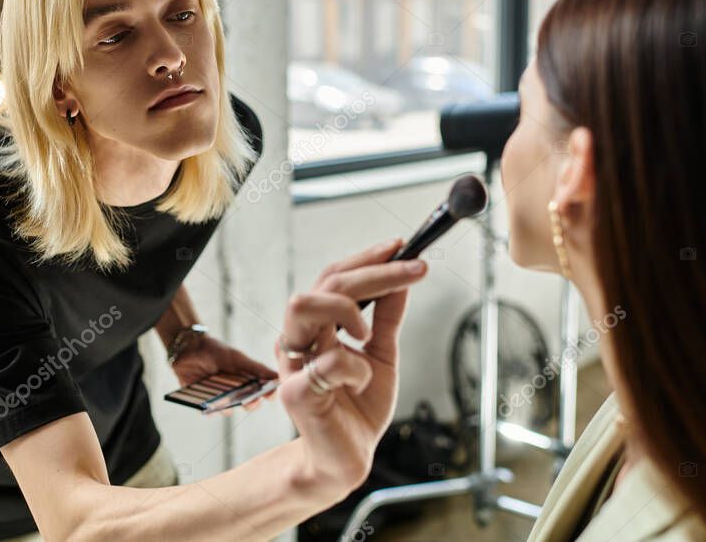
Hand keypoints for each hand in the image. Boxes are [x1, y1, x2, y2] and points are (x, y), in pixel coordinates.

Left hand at [170, 335, 277, 413]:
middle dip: (250, 404)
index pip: (258, 392)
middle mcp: (231, 392)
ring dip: (229, 408)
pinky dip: (209, 411)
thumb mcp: (237, 358)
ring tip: (229, 402)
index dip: (265, 395)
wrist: (189, 346)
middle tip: (251, 399)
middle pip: (245, 404)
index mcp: (242, 381)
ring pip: (227, 410)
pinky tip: (210, 409)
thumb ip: (256, 368)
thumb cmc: (215, 350)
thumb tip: (277, 377)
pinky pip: (207, 411)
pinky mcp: (200, 400)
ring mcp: (216, 397)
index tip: (270, 395)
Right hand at [275, 238, 427, 494]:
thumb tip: (402, 279)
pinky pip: (329, 362)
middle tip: (413, 271)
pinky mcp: (296, 392)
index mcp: (316, 326)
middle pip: (324, 282)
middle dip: (372, 271)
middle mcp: (299, 338)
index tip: (404, 246)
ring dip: (346, 309)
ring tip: (368, 333)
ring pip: (303, 305)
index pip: (334, 276)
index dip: (368, 258)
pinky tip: (362, 382)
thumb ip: (386, 319)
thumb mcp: (381, 355)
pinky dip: (357, 369)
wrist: (347, 459)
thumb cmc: (358, 408)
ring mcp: (293, 363)